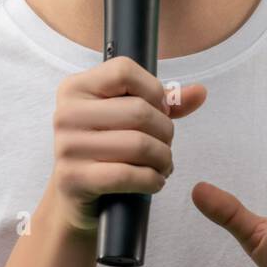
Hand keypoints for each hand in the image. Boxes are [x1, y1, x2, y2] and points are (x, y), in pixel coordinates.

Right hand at [46, 55, 206, 233]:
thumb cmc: (105, 149)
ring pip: (138, 144)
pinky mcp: (73, 179)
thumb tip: (200, 92)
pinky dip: (152, 180)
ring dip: (163, 158)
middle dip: (165, 132)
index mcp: (75, 88)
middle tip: (166, 145)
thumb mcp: (129, 118)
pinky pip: (128, 175)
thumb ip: (163, 102)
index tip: (160, 110)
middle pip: (139, 110)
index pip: (124, 71)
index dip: (154, 91)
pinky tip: (155, 181)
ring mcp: (66, 147)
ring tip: (163, 165)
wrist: (75, 196)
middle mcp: (66, 114)